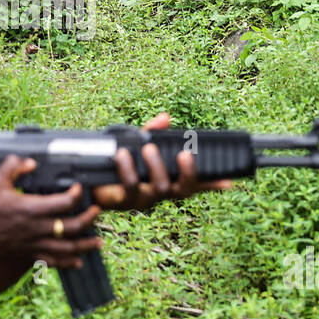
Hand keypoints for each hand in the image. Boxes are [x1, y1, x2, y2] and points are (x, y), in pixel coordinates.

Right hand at [0, 155, 101, 269]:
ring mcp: (34, 244)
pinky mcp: (29, 254)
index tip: (79, 189)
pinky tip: (77, 262)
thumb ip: (13, 167)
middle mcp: (37, 229)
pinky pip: (53, 261)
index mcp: (31, 209)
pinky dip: (68, 263)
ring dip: (85, 245)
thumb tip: (30, 161)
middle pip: (73, 226)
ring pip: (68, 248)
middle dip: (89, 219)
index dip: (76, 195)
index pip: (64, 203)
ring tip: (98, 242)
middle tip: (97, 210)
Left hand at [91, 112, 233, 210]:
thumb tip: (165, 118)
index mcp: (168, 179)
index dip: (213, 184)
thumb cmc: (118, 163)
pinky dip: (128, 168)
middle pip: (184, 190)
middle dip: (188, 173)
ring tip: (148, 149)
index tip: (229, 182)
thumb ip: (151, 132)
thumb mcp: (136, 142)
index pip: (195, 183)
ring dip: (156, 167)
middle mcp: (160, 191)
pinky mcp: (125, 200)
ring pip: (160, 188)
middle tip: (184, 155)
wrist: (88, 182)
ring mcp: (145, 198)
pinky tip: (122, 155)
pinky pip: (131, 186)